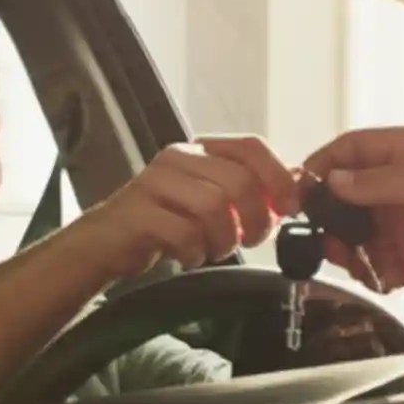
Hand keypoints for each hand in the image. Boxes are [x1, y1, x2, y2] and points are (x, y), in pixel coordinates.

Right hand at [73, 136, 296, 277]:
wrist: (105, 244)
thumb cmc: (164, 224)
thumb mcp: (210, 202)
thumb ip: (249, 190)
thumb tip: (299, 184)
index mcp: (199, 150)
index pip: (252, 146)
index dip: (279, 177)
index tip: (289, 209)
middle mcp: (177, 158)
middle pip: (238, 181)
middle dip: (255, 219)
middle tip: (249, 241)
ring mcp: (153, 183)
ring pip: (213, 207)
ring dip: (224, 239)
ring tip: (213, 249)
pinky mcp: (137, 213)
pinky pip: (184, 233)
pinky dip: (195, 253)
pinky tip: (187, 256)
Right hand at [304, 127, 403, 298]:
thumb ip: (378, 183)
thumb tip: (332, 181)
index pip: (351, 151)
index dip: (322, 164)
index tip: (299, 187)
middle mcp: (400, 189)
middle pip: (345, 196)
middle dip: (324, 213)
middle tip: (310, 231)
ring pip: (354, 235)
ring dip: (341, 246)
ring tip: (344, 257)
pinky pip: (374, 267)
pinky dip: (365, 273)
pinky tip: (372, 277)